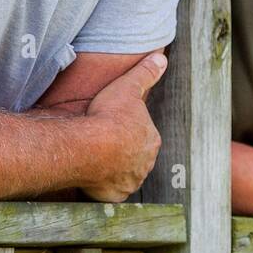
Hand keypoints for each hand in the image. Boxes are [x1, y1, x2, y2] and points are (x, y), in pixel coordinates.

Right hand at [81, 52, 166, 201]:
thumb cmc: (110, 115)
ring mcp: (131, 180)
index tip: (115, 126)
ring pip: (125, 175)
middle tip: (106, 144)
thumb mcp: (128, 86)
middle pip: (136, 157)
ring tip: (98, 160)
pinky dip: (104, 187)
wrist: (90, 146)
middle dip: (124, 152)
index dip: (129, 130)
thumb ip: (146, 73)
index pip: (143, 135)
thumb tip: (162, 58)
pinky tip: (94, 178)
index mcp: (152, 139)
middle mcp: (146, 163)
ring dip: (115, 170)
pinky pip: (112, 191)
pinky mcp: (116, 195)